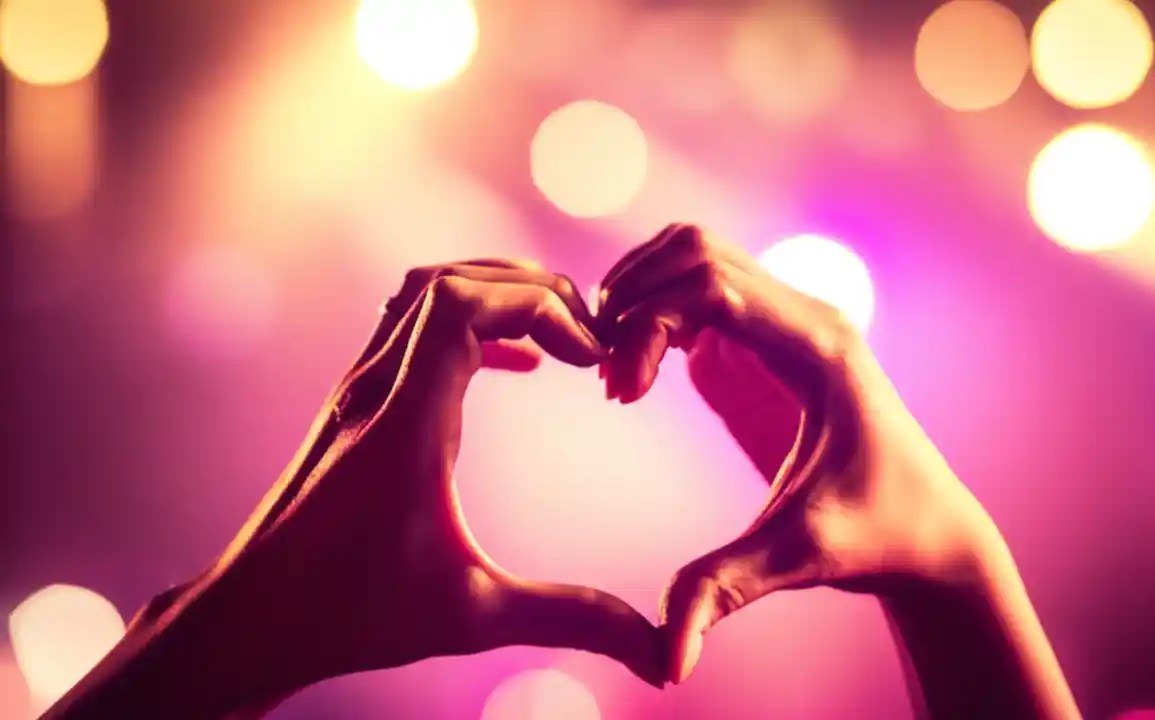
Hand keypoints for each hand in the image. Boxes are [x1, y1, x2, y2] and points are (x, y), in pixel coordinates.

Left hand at [48, 261, 662, 718]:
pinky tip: (518, 366)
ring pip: (424, 292)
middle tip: (587, 338)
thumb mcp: (472, 617)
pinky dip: (472, 325)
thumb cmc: (350, 614)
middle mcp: (374, 390)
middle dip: (530, 291)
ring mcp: (358, 390)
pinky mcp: (356, 404)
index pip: (461, 303)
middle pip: (450, 281)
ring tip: (557, 335)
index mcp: (404, 425)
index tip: (587, 354)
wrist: (251, 617)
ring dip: (496, 295)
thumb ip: (568, 618)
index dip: (537, 304)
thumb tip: (654, 648)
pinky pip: (414, 328)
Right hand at [596, 226, 1075, 718]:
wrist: (931, 533)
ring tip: (618, 374)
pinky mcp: (771, 343)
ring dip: (641, 298)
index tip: (620, 391)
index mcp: (818, 347)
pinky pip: (701, 293)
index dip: (646, 322)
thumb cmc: (875, 539)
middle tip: (606, 374)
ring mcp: (790, 323)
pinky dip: (656, 315)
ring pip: (695, 257)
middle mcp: (806, 317)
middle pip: (695, 250)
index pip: (710, 284)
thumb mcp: (796, 561)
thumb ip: (723, 594)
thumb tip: (665, 663)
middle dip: (633, 298)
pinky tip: (639, 379)